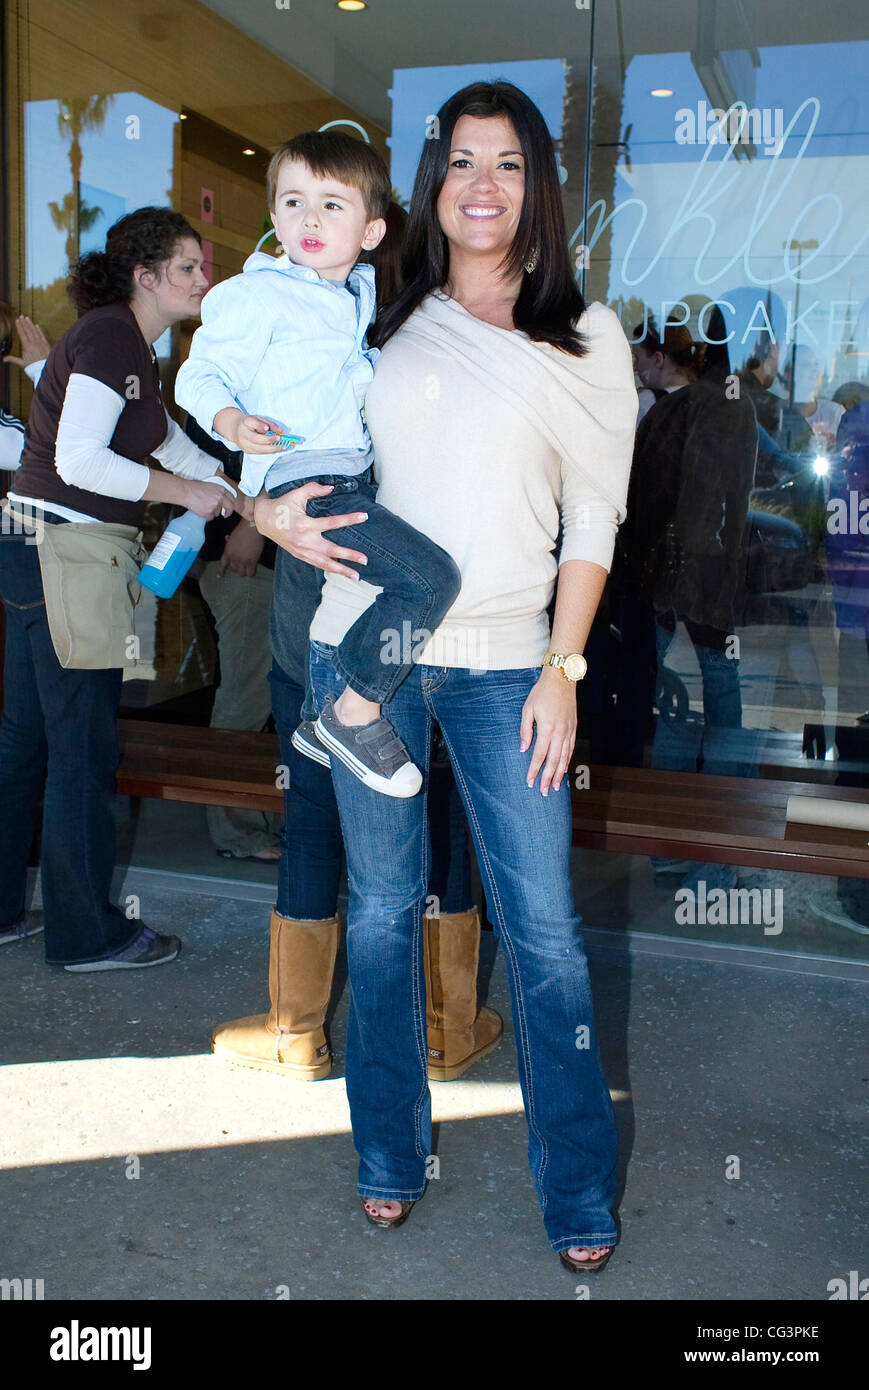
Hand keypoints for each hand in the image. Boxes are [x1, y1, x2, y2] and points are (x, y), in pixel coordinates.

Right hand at [3, 315, 49, 368]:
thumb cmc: (34, 367)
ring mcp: (40, 343)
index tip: (17, 320)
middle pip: (28, 330)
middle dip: (24, 323)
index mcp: (26, 346)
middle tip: (21, 316)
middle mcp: (33, 343)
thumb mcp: (22, 363)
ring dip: (30, 324)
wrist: (45, 369)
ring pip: (34, 331)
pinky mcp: (46, 344)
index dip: (19, 326)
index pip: (22, 334)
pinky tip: (37, 325)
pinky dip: (39, 330)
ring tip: (27, 318)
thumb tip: (4, 359)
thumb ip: (12, 359)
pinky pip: (42, 335)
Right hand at [183, 478, 243, 520]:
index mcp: (221, 490)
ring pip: (217, 513)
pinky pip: (210, 517)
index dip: (231, 504)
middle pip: (230, 508)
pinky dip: (206, 515)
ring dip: (212, 512)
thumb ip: (217, 492)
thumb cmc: (194, 487)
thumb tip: (221, 499)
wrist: (186, 492)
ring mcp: (215, 506)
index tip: (230, 507)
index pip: (232, 498)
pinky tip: (200, 509)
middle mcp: (220, 498)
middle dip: (228, 513)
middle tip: (225, 515)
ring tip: (203, 506)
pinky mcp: (209, 513)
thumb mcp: (210, 486)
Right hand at [213, 407, 286, 454]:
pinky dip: (269, 451)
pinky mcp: (247, 451)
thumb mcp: (258, 419)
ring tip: (282, 446)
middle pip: (255, 439)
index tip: (267, 428)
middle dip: (269, 440)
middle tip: (279, 439)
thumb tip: (279, 430)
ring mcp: (244, 444)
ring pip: (259, 449)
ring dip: (272, 448)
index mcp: (245, 422)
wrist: (236, 430)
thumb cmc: (249, 424)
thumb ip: (269, 423)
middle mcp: (243, 434)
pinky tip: (276, 449)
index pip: (251, 423)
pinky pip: (260, 452)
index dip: (260, 426)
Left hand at [218, 521, 264, 577]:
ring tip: (248, 568)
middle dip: (237, 568)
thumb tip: (227, 538)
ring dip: (244, 571)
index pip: (222, 564)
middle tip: (241, 565)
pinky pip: (250, 573)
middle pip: (233, 570)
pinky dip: (252, 573)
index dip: (221, 571)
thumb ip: (229, 540)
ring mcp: (242, 561)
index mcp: (227, 552)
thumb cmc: (242, 529)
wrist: (251, 528)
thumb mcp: (232, 535)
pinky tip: (253, 571)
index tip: (219, 577)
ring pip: (241, 574)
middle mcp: (234, 558)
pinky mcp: (252, 562)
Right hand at [253, 482, 368, 578]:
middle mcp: (304, 540)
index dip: (349, 519)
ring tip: (356, 576)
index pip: (332, 522)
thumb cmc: (282, 506)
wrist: (263, 520)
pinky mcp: (300, 556)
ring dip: (341, 570)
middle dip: (349, 556)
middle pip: (331, 550)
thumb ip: (313, 489)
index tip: (364, 516)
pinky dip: (330, 569)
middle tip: (365, 560)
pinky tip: (342, 573)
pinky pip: (317, 564)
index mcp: (305, 524)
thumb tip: (331, 487)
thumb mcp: (296, 494)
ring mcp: (302, 551)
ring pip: (324, 563)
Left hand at [519, 666, 577, 796]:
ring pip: (565, 757)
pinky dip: (567, 761)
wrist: (561, 679)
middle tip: (543, 792)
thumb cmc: (542, 693)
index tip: (529, 782)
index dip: (534, 770)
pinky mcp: (574, 728)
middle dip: (548, 778)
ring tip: (555, 787)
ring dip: (559, 774)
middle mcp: (560, 732)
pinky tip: (564, 769)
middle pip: (554, 761)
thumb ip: (525, 730)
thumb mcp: (527, 709)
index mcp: (547, 729)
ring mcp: (569, 731)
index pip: (539, 755)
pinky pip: (571, 749)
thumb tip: (524, 749)